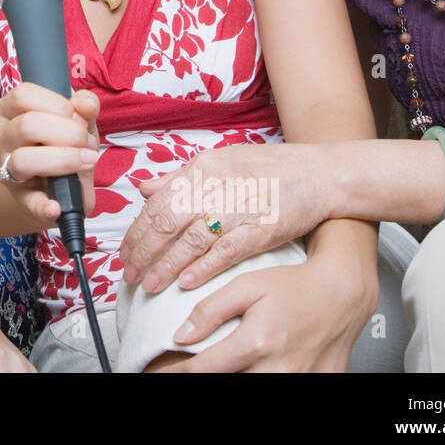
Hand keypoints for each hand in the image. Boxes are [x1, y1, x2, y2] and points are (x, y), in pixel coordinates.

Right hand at [0, 83, 99, 229]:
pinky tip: (55, 207)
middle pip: (26, 126)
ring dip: (64, 160)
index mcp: (7, 111)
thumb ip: (84, 107)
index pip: (23, 95)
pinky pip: (29, 202)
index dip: (57, 104)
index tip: (76, 117)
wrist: (56, 186)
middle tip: (86, 143)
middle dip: (68, 133)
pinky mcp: (21, 199)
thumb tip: (85, 103)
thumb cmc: (61, 145)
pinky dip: (43, 206)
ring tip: (85, 162)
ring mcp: (5, 169)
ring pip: (23, 160)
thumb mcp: (75, 120)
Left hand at [119, 142, 336, 292]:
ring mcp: (239, 208)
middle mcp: (216, 186)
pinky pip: (226, 252)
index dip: (137, 229)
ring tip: (149, 285)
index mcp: (202, 169)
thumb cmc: (269, 167)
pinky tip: (186, 284)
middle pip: (168, 222)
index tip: (124, 251)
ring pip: (192, 241)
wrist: (320, 174)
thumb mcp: (219, 159)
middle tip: (129, 274)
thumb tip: (145, 188)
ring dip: (167, 266)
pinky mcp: (261, 229)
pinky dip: (204, 268)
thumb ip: (180, 176)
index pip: (158, 202)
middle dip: (144, 251)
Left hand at [155, 254, 376, 371]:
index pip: (203, 370)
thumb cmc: (295, 285)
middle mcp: (277, 369)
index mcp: (256, 343)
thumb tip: (181, 335)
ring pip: (250, 390)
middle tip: (184, 369)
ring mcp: (297, 381)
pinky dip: (260, 380)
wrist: (344, 293)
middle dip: (202, 378)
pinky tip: (250, 370)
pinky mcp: (315, 386)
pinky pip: (279, 390)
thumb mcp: (247, 286)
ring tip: (220, 367)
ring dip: (231, 379)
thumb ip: (211, 310)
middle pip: (225, 385)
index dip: (176, 373)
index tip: (161, 372)